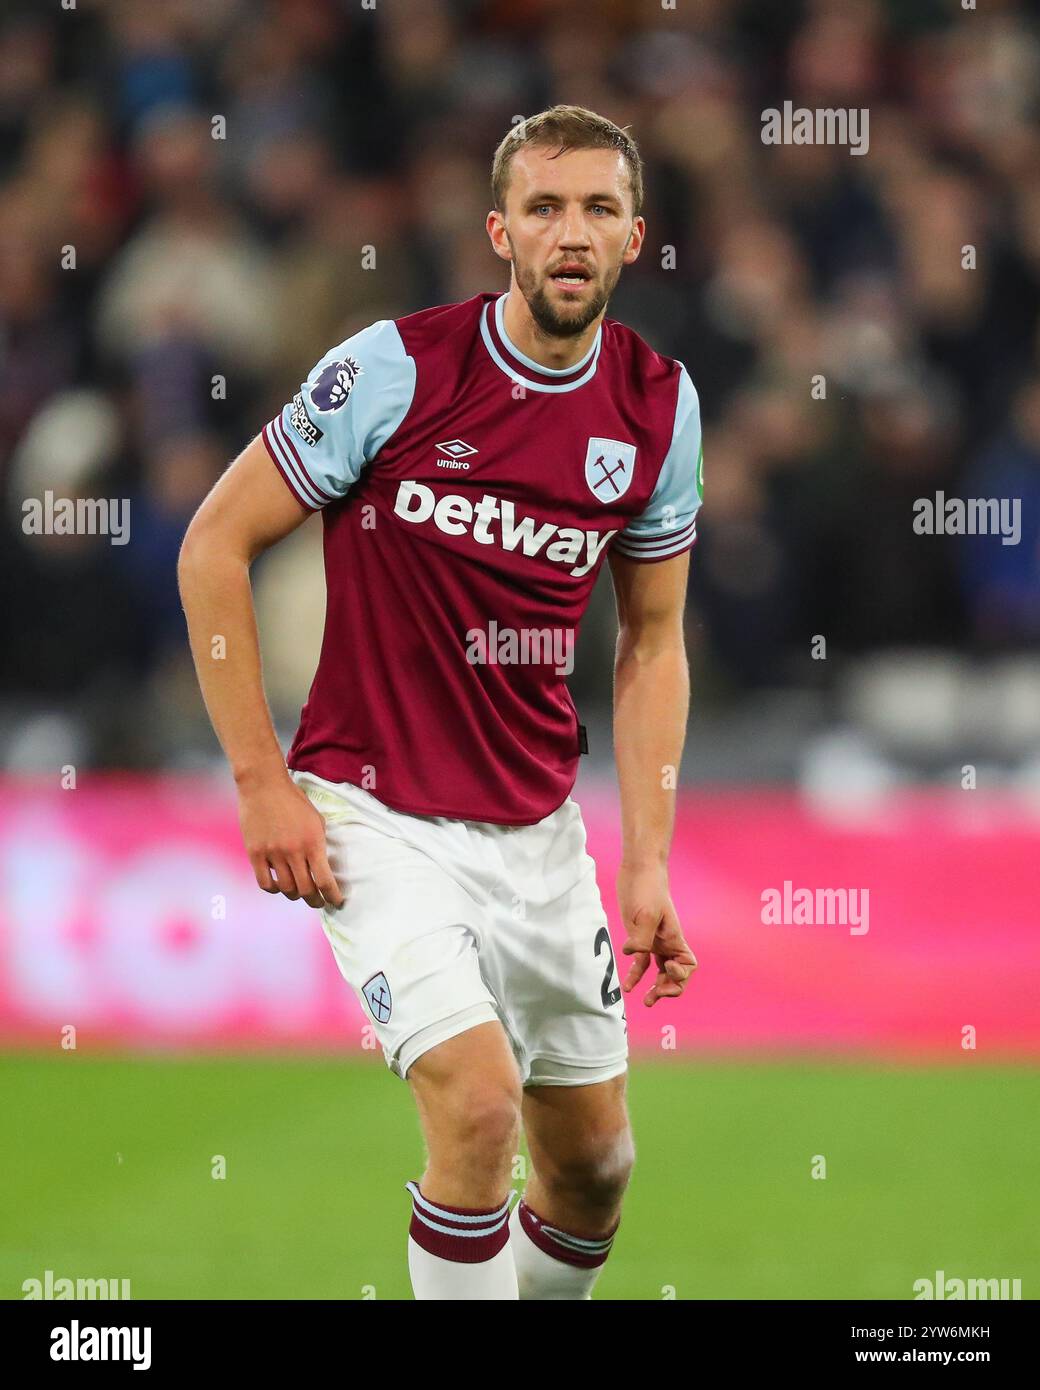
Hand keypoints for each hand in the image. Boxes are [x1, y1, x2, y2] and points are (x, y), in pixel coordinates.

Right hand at [237, 770, 344, 909]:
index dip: (332, 896)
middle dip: (315, 900)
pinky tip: (279, 886)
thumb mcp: (316, 819)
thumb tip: (322, 866)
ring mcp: (273, 854)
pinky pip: (265, 882)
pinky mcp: (255, 853)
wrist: (264, 785)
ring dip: (295, 895)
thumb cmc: (293, 800)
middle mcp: (293, 851)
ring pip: (286, 889)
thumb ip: (319, 843)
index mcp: (313, 842)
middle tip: (318, 902)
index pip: (325, 880)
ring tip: (299, 893)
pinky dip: (274, 889)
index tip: (336, 902)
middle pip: (306, 889)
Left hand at [617, 862, 696, 1006]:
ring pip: (660, 971)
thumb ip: (642, 937)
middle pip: (676, 973)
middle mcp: (667, 942)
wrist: (639, 869)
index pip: (688, 964)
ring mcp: (654, 940)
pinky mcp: (639, 937)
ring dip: (656, 988)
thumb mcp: (645, 913)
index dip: (680, 974)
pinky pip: (641, 963)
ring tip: (646, 1002)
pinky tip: (627, 986)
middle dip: (669, 988)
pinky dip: (636, 975)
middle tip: (654, 996)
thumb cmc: (647, 888)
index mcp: (674, 937)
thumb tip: (634, 955)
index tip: (665, 968)